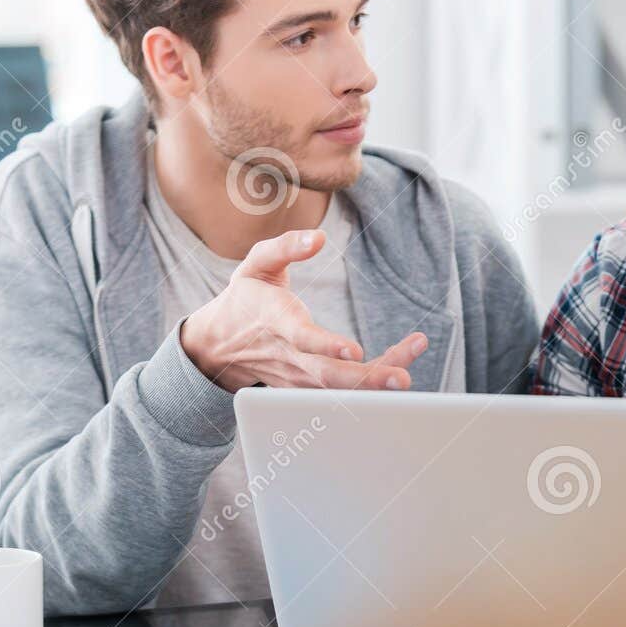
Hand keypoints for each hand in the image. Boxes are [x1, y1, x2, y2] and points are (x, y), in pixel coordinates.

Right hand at [180, 229, 426, 391]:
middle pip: (328, 376)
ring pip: (340, 388)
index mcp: (275, 321)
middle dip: (366, 380)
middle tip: (401, 379)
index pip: (301, 338)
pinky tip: (402, 361)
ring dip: (377, 383)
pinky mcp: (308, 387)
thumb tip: (318, 238)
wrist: (219, 345)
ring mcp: (298, 377)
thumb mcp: (255, 265)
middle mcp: (288, 356)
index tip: (354, 350)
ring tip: (407, 373)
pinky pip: (344, 389)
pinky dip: (374, 381)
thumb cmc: (245, 299)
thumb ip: (284, 247)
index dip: (326, 346)